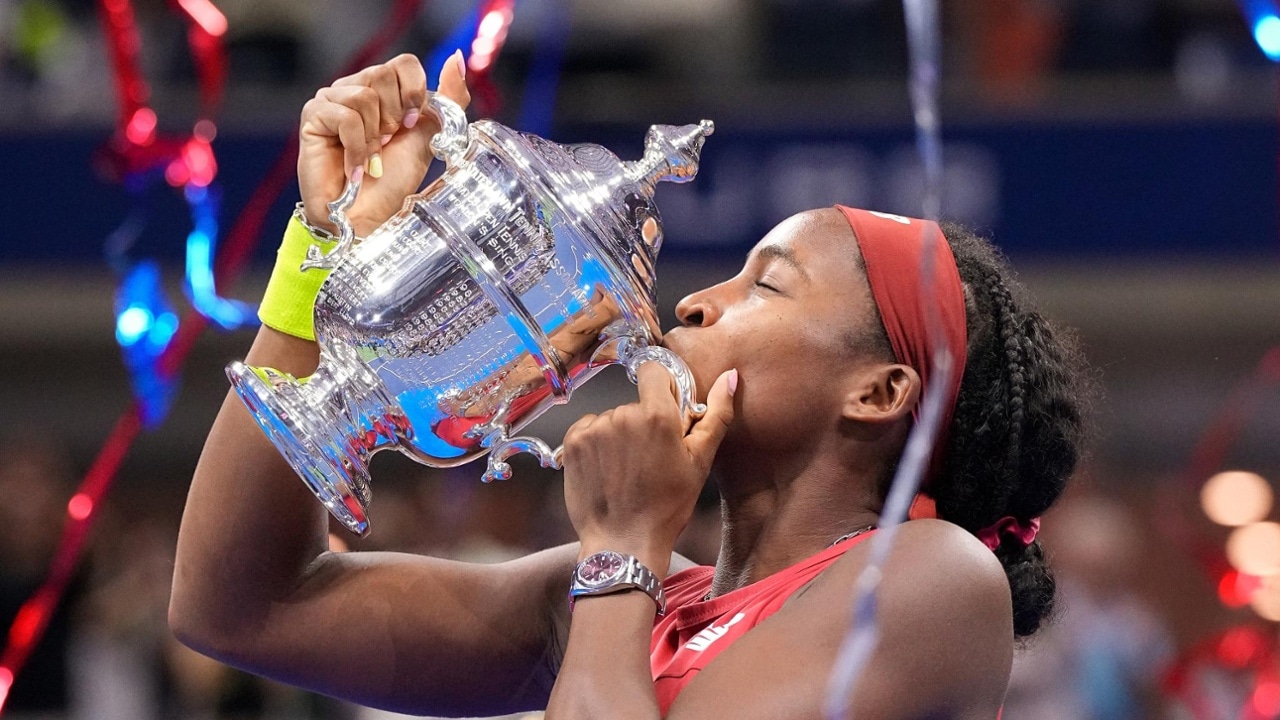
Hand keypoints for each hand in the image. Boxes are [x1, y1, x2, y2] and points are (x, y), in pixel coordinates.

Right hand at [298, 51, 470, 235]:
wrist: (367, 216)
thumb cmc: (393, 180)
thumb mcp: (429, 135)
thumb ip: (448, 99)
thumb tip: (457, 58)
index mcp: (384, 89)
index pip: (405, 63)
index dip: (414, 93)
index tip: (411, 125)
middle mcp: (355, 87)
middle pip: (383, 75)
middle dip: (394, 118)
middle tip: (386, 145)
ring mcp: (331, 99)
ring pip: (364, 97)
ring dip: (374, 138)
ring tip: (370, 160)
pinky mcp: (313, 115)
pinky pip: (345, 117)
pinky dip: (357, 148)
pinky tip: (355, 168)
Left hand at [561, 364, 736, 568]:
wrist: (623, 542)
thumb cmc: (666, 507)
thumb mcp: (700, 462)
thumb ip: (716, 415)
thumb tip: (730, 377)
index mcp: (657, 415)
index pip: (655, 370)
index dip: (663, 388)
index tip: (666, 412)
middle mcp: (623, 415)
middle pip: (636, 401)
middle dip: (644, 421)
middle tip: (651, 457)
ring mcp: (595, 428)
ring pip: (613, 417)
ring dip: (620, 435)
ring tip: (628, 469)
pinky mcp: (574, 442)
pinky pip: (589, 427)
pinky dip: (598, 443)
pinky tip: (609, 469)